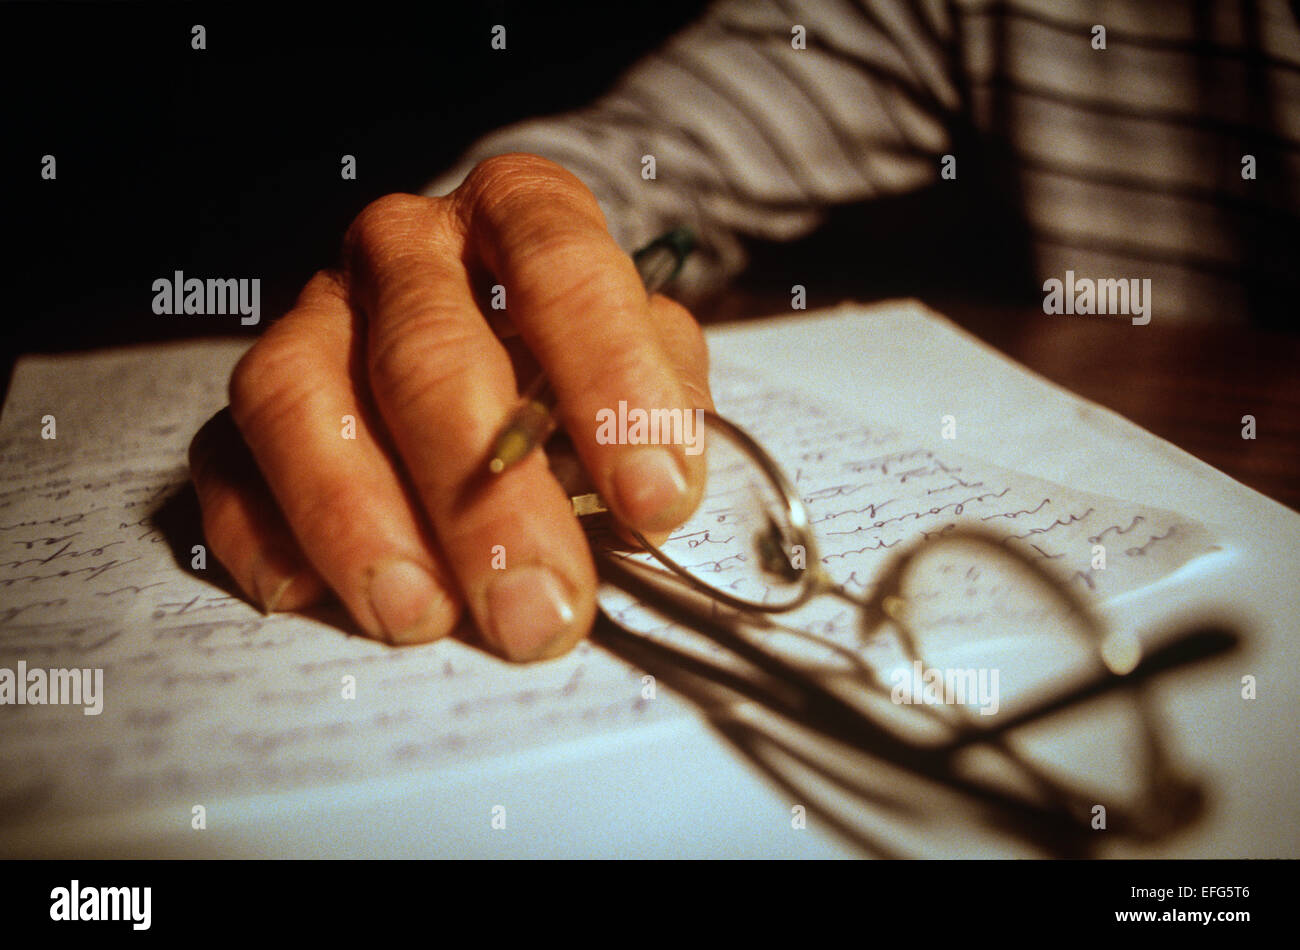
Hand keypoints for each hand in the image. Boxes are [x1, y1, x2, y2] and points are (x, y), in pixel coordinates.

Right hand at [188, 154, 711, 660]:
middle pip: (427, 353)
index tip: (652, 497)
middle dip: (488, 499)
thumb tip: (656, 488)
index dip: (611, 381)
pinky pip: (227, 459)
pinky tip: (307, 593)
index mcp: (516, 213)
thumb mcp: (648, 358)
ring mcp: (315, 317)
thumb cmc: (578, 362)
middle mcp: (406, 250)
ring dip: (357, 517)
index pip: (561, 266)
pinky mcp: (251, 404)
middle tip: (538, 609)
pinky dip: (259, 530)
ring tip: (421, 615)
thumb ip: (661, 405)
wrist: (487, 335)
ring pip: (300, 395)